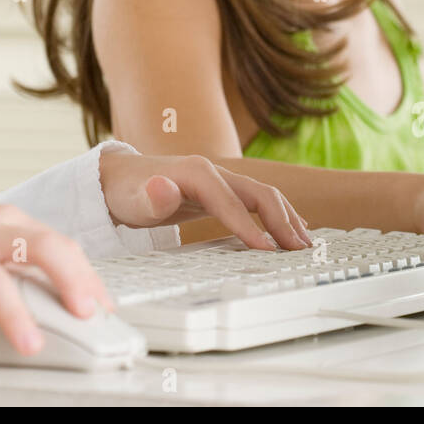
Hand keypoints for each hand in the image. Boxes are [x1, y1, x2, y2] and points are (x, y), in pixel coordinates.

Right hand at [0, 206, 110, 365]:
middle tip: (85, 313)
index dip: (86, 277)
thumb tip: (76, 303)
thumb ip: (25, 270)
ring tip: (30, 344)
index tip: (106, 310)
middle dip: (67, 278)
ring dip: (13, 311)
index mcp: (9, 223)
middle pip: (38, 244)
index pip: (60, 244)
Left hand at [99, 150, 312, 249]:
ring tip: (305, 243)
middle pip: (259, 194)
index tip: (268, 251)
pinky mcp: (219, 193)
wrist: (118, 181)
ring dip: (286, 217)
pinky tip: (289, 229)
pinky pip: (254, 203)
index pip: (233, 203)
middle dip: (282, 221)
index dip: (251, 227)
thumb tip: (163, 189)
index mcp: (199, 173)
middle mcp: (214, 173)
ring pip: (262, 196)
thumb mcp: (133, 199)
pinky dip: (276, 215)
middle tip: (300, 250)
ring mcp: (219, 181)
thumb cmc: (126, 191)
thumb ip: (151, 197)